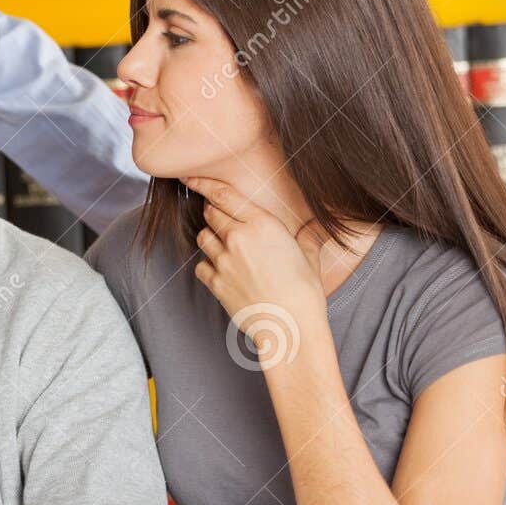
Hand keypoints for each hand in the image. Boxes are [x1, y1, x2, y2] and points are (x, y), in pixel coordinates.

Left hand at [183, 176, 328, 356]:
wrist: (291, 328)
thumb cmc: (305, 292)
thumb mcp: (310, 256)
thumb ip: (308, 235)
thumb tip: (316, 225)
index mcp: (262, 224)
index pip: (223, 195)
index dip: (202, 183)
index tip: (189, 176)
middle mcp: (238, 238)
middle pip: (210, 214)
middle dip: (213, 212)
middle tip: (222, 218)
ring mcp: (224, 261)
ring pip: (203, 237)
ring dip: (211, 238)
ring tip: (227, 246)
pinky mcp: (215, 283)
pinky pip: (201, 266)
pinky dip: (207, 265)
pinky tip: (222, 270)